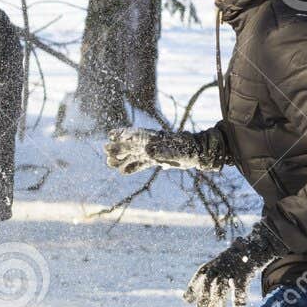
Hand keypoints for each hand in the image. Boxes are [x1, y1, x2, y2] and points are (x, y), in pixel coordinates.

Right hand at [106, 126, 226, 173]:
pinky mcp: (156, 160)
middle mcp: (151, 145)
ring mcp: (153, 152)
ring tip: (109, 163)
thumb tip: (148, 151)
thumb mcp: (178, 151)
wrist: (200, 153)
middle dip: (118, 147)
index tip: (112, 135)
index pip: (136, 135)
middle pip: (131, 145)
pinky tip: (123, 171)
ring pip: (133, 154)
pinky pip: (141, 164)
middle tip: (105, 149)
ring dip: (122, 158)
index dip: (124, 134)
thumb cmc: (190, 150)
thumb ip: (163, 151)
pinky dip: (132, 167)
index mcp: (154, 139)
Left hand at [183, 221, 283, 306]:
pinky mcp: (245, 272)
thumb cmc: (242, 257)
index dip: (193, 287)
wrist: (261, 243)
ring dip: (217, 301)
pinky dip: (238, 301)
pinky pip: (239, 289)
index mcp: (216, 263)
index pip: (200, 275)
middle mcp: (220, 265)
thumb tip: (210, 290)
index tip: (187, 299)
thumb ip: (218, 274)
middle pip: (208, 283)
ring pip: (220, 287)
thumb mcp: (226, 262)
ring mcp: (232, 268)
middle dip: (203, 297)